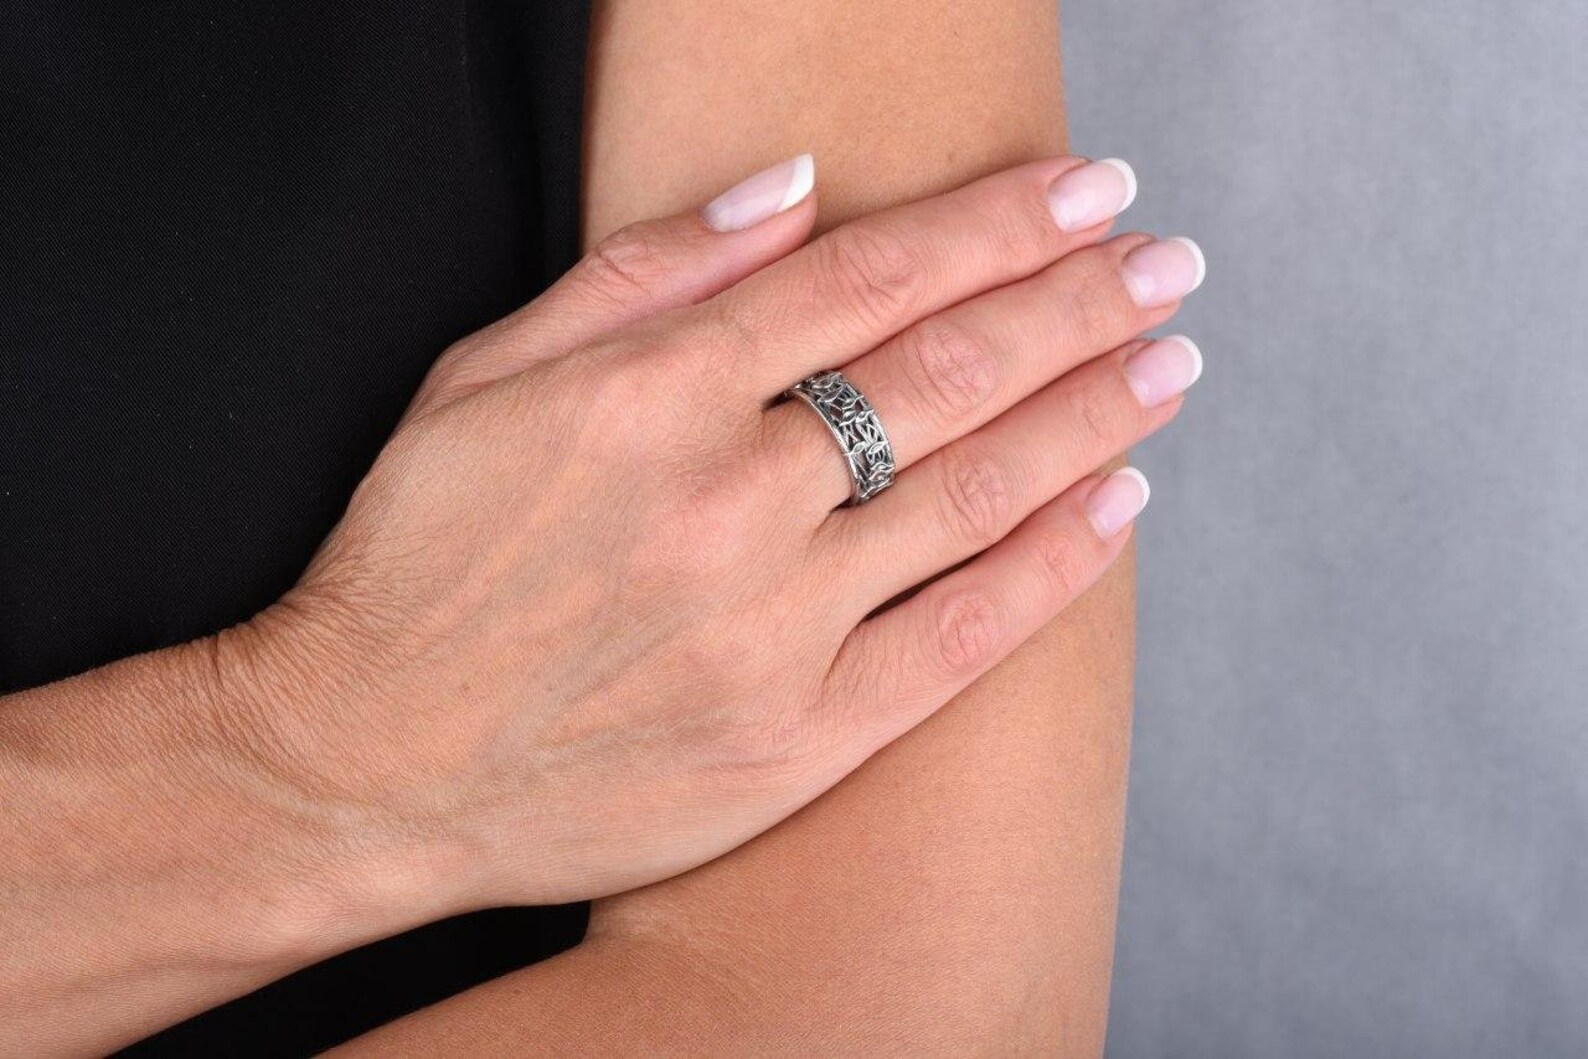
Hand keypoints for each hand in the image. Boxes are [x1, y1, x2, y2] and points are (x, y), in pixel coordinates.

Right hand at [228, 153, 1203, 914]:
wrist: (365, 762)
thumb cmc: (418, 558)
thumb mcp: (484, 377)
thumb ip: (642, 275)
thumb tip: (790, 189)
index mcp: (650, 396)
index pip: (869, 279)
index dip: (996, 225)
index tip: (1088, 191)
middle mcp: (725, 501)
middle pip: (947, 373)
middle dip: (1077, 304)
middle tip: (1167, 265)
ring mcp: (769, 628)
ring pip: (974, 494)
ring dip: (1091, 414)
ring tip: (1170, 362)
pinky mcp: (794, 737)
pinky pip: (957, 640)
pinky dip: (1050, 565)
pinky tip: (1119, 503)